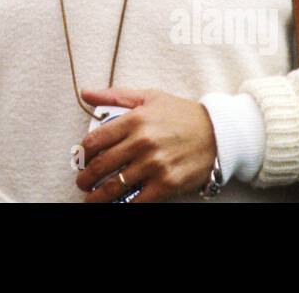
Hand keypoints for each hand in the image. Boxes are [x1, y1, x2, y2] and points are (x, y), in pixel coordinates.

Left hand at [75, 87, 217, 202]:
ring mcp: (154, 164)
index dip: (82, 154)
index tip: (80, 159)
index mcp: (134, 120)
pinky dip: (125, 205)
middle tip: (82, 183)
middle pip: (101, 165)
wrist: (218, 132)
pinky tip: (118, 205)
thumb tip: (86, 93)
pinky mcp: (167, 183)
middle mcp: (142, 142)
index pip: (95, 140)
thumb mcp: (148, 97)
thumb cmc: (182, 114)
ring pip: (115, 186)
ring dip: (98, 196)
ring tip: (92, 199)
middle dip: (86, 178)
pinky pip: (138, 200)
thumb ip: (115, 96)